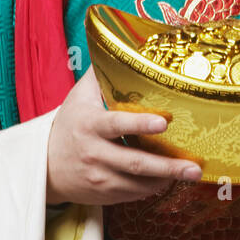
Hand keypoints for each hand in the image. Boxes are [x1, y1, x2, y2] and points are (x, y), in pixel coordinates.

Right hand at [46, 65, 201, 205]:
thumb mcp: (79, 96)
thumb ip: (101, 74)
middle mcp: (94, 153)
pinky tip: (170, 179)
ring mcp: (99, 177)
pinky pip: (133, 194)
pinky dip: (153, 187)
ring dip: (166, 179)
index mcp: (89, 125)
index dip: (140, 124)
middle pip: (134, 163)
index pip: (117, 124)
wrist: (44, 165)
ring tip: (191, 173)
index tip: (164, 123)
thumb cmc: (69, 124)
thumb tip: (122, 45)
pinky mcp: (103, 194)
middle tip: (195, 167)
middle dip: (167, 166)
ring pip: (137, 183)